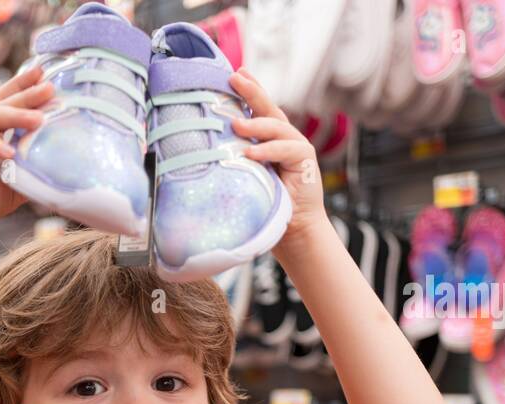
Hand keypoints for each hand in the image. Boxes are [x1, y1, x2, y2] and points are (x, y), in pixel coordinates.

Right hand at [0, 66, 54, 249]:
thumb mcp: (13, 185)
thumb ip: (30, 169)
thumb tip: (60, 162)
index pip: (9, 105)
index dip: (27, 91)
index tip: (50, 81)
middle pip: (2, 103)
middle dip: (27, 95)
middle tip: (50, 87)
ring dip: (15, 116)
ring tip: (39, 119)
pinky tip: (9, 152)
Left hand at [227, 69, 329, 257]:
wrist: (292, 229)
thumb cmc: (265, 203)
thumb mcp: (243, 176)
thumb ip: (232, 160)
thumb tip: (199, 151)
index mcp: (268, 138)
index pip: (258, 109)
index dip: (248, 90)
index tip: (234, 72)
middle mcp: (283, 137)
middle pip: (268, 108)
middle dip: (252, 91)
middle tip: (235, 78)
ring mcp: (296, 146)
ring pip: (277, 126)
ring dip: (255, 124)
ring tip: (235, 126)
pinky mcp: (305, 160)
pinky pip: (286, 150)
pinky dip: (267, 151)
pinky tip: (251, 153)